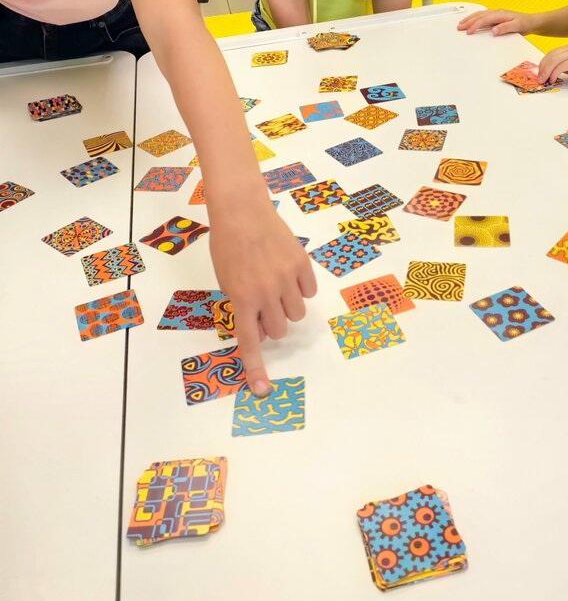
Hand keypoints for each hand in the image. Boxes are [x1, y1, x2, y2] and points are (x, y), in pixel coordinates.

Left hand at [209, 199, 316, 395]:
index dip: (255, 367)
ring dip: (287, 307)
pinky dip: (300, 289)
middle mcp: (266, 291)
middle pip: (279, 330)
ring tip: (276, 286)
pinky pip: (309, 292)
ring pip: (297, 313)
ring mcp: (286, 277)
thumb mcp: (225, 280)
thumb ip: (242, 306)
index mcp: (242, 297)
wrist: (242, 210)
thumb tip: (261, 329)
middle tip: (262, 305)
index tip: (262, 390)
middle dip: (271, 323)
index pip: (249, 341)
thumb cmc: (227, 245)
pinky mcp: (302, 264)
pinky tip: (288, 273)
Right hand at [457, 8, 534, 35]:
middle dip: (468, 21)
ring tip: (461, 24)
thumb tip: (493, 30)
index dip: (474, 25)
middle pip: (478, 15)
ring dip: (469, 19)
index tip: (468, 32)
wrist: (532, 22)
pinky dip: (475, 19)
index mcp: (499, 14)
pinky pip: (482, 17)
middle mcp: (496, 13)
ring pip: (479, 15)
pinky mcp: (496, 18)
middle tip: (459, 27)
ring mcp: (496, 15)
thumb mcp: (517, 27)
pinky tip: (471, 22)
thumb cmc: (525, 23)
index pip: (483, 19)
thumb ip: (505, 28)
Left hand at [537, 42, 567, 87]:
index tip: (539, 73)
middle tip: (539, 78)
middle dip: (543, 68)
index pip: (552, 53)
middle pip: (552, 56)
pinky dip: (554, 74)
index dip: (544, 63)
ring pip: (554, 60)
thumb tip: (547, 71)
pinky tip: (553, 80)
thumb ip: (562, 66)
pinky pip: (561, 66)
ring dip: (546, 72)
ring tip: (543, 80)